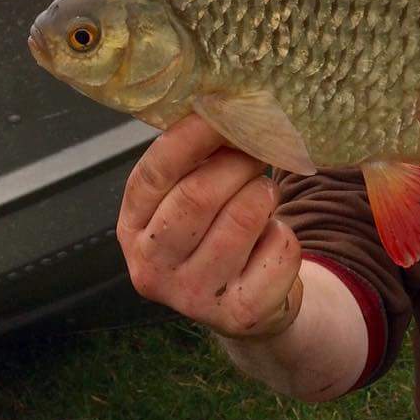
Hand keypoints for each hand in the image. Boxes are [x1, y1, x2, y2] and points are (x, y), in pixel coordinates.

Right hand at [116, 114, 302, 338]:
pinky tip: (272, 238)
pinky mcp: (240, 315)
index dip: (193, 135)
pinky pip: (278, 249)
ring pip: (242, 218)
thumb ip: (198, 158)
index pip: (154, 172)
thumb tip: (228, 104)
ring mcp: (193, 297)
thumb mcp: (191, 196)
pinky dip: (286, 233)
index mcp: (133, 226)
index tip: (226, 108)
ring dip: (264, 194)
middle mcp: (152, 267)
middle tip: (259, 151)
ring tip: (264, 193)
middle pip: (198, 195)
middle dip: (238, 162)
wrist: (247, 304)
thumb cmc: (217, 232)